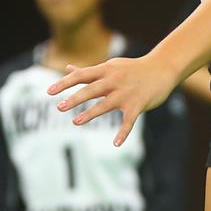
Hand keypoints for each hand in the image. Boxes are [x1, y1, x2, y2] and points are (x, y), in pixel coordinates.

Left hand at [46, 51, 177, 146]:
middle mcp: (114, 80)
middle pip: (91, 89)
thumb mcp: (110, 66)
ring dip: (90, 114)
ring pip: (105, 105)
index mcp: (105, 70)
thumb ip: (89, 71)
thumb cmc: (132, 69)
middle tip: (59, 108)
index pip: (81, 75)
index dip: (64, 83)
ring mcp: (126, 93)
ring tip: (75, 122)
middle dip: (75, 99)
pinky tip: (115, 144)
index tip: (49, 92)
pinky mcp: (138, 105)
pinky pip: (129, 121)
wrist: (162, 68)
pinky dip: (123, 133)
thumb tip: (68, 68)